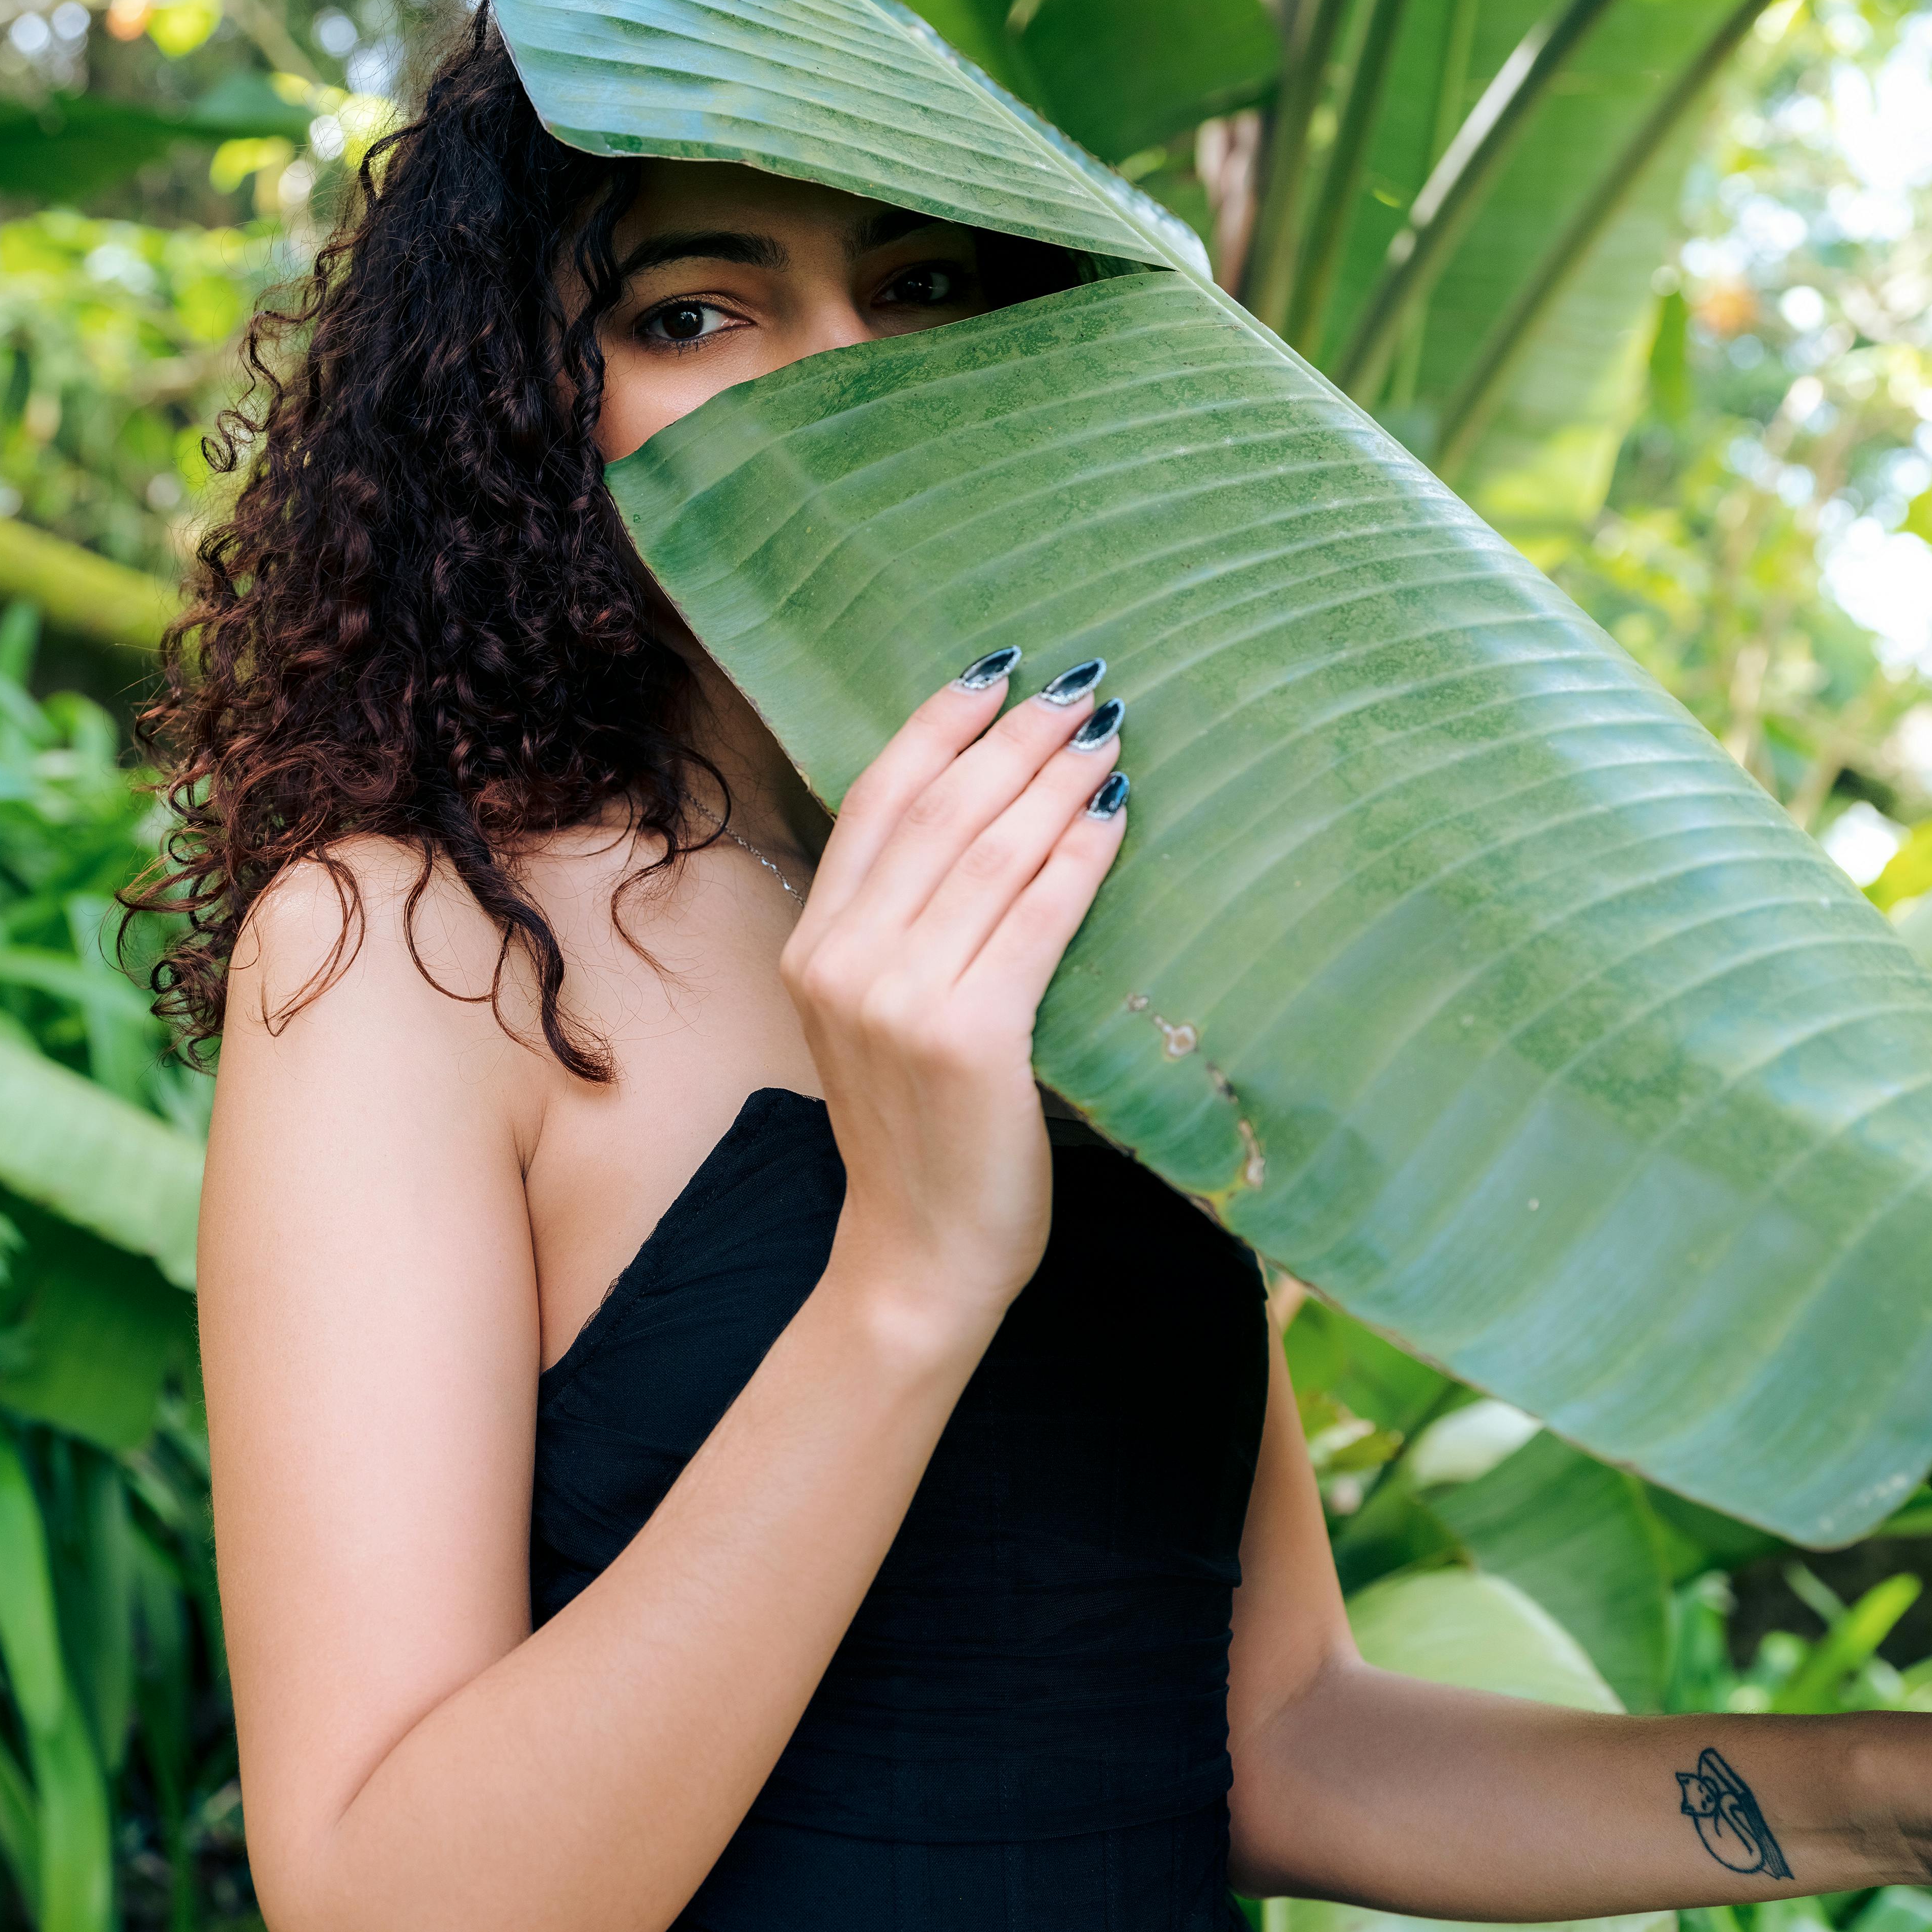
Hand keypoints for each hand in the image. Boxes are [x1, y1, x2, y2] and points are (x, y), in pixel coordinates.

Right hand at [780, 649, 1127, 1353]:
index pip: (879, 801)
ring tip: (1106, 737)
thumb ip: (902, 929)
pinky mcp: (967, 1040)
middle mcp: (845, 963)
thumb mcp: (876, 1019)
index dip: (939, 726)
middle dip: (1015, 737)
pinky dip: (1081, 858)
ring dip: (1057, 782)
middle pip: (942, 812)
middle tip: (1079, 685)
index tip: (996, 673)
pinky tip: (1116, 818)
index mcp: (815, 947)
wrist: (918, 1257)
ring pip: (993, 854)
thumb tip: (981, 820)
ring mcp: (900, 1000)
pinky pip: (1038, 919)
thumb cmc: (919, 1136)